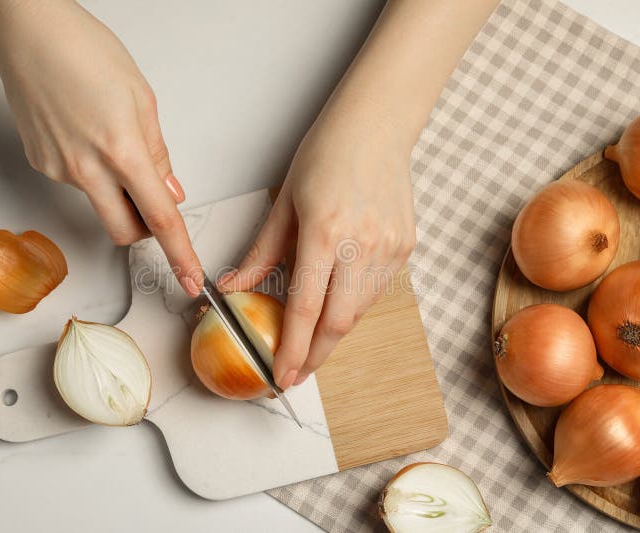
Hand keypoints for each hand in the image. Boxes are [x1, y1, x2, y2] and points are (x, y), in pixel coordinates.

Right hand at [0, 0, 202, 294]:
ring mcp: (57, 170)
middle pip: (124, 231)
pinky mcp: (39, 164)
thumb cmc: (83, 50)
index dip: (180, 254)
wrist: (26, 32)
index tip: (191, 279)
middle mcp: (86, 169)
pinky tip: (85, 134)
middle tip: (152, 200)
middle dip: (144, 228)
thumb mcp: (141, 99)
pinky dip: (91, 171)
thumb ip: (157, 153)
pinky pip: (77, 183)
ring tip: (110, 139)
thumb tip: (170, 190)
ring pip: (99, 205)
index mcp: (121, 151)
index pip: (160, 219)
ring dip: (116, 192)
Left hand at [219, 114, 415, 388]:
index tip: (281, 376)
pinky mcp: (405, 247)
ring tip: (311, 343)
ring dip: (333, 333)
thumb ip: (262, 252)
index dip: (293, 349)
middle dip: (316, 355)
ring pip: (359, 312)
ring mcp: (390, 248)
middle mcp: (362, 245)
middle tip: (296, 373)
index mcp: (325, 232)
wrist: (376, 127)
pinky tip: (336, 308)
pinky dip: (353, 306)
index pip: (306, 308)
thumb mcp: (285, 202)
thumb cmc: (325, 155)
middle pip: (338, 323)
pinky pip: (376, 291)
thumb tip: (234, 287)